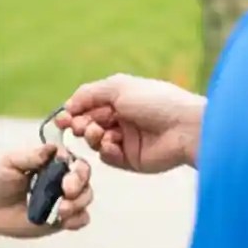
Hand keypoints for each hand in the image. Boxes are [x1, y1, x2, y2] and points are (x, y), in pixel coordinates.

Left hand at [0, 143, 92, 237]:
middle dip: (79, 183)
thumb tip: (53, 148)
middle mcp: (62, 178)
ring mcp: (64, 199)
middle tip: (66, 191)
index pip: (72, 157)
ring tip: (61, 210)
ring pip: (86, 196)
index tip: (65, 170)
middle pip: (84, 176)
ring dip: (78, 202)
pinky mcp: (62, 219)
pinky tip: (65, 221)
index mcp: (51, 161)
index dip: (74, 164)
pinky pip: (81, 219)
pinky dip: (78, 219)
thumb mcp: (10, 163)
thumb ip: (31, 156)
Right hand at [55, 74, 204, 173]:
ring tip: (99, 132)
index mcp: (120, 99)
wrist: (185, 127)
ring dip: (92, 136)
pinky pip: (109, 157)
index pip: (89, 106)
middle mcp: (122, 119)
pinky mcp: (131, 160)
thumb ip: (89, 93)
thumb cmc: (156, 101)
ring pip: (96, 142)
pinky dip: (106, 150)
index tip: (62, 117)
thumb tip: (68, 105)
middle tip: (77, 126)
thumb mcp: (119, 87)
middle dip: (80, 124)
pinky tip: (114, 144)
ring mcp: (127, 141)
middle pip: (89, 124)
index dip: (74, 112)